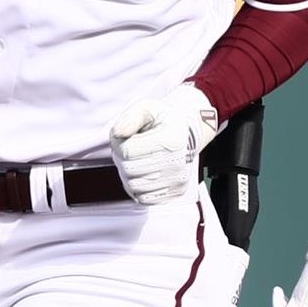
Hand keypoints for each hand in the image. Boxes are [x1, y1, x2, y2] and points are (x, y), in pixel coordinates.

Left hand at [109, 85, 219, 205]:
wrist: (188, 133)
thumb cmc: (164, 120)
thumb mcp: (147, 108)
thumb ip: (131, 118)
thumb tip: (119, 133)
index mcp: (171, 139)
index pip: (128, 151)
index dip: (119, 144)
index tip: (127, 137)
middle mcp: (177, 162)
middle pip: (129, 170)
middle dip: (122, 159)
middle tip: (130, 149)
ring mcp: (177, 179)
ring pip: (134, 186)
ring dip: (128, 174)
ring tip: (137, 160)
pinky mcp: (175, 192)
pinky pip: (144, 198)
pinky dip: (137, 187)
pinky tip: (143, 173)